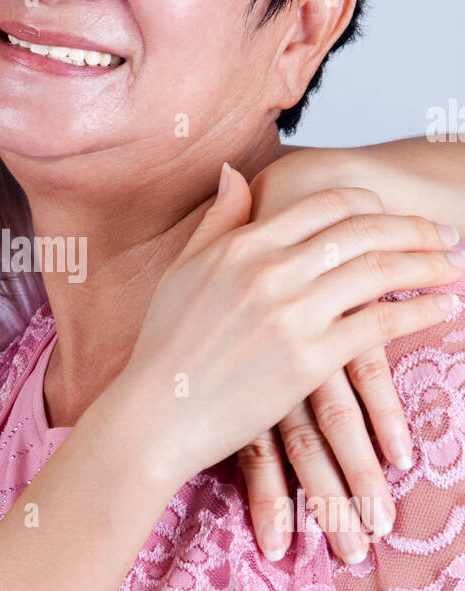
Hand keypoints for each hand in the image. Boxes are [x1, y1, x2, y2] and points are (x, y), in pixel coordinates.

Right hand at [119, 164, 464, 545]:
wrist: (155, 416)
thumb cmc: (165, 349)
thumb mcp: (183, 271)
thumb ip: (217, 220)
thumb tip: (236, 173)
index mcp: (242, 244)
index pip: (327, 203)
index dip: (373, 204)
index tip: (396, 216)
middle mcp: (270, 270)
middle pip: (364, 229)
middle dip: (415, 227)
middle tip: (444, 235)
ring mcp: (291, 314)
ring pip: (380, 270)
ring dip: (428, 264)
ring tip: (454, 267)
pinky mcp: (308, 360)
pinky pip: (380, 324)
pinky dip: (420, 311)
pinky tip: (442, 308)